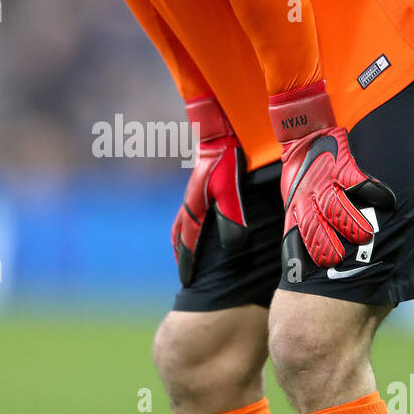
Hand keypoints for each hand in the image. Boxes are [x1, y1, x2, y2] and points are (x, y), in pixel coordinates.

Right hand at [172, 97, 247, 285]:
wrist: (219, 134)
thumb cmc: (226, 162)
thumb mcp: (229, 191)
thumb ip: (230, 217)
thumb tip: (233, 245)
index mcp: (194, 209)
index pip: (187, 242)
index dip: (188, 261)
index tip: (186, 280)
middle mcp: (190, 205)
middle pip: (180, 235)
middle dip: (181, 254)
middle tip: (184, 274)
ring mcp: (193, 195)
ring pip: (182, 224)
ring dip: (182, 241)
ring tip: (184, 255)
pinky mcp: (199, 186)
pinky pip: (188, 213)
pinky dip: (187, 226)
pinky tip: (197, 225)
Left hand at [269, 81, 394, 275]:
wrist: (303, 128)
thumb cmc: (303, 170)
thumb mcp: (295, 196)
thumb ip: (304, 221)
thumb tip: (322, 255)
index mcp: (297, 208)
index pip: (298, 237)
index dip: (305, 256)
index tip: (315, 272)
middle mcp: (307, 197)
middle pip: (314, 226)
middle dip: (326, 245)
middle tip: (338, 262)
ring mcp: (323, 181)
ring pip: (334, 207)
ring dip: (349, 223)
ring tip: (364, 236)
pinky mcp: (339, 164)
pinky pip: (356, 180)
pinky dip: (371, 190)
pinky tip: (386, 200)